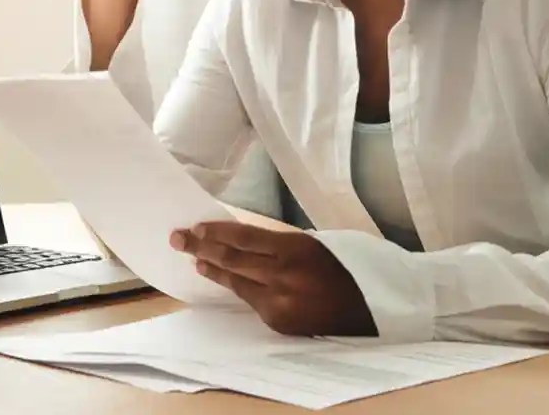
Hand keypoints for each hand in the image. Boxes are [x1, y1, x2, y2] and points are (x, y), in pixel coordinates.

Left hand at [171, 222, 377, 336]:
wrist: (370, 308)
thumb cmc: (345, 268)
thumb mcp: (317, 244)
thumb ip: (280, 244)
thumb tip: (242, 240)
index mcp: (294, 248)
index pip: (243, 237)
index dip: (216, 231)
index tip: (196, 226)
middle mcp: (283, 275)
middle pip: (231, 259)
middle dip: (201, 247)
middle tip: (177, 238)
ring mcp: (279, 302)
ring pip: (236, 282)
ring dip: (212, 269)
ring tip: (194, 258)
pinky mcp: (279, 322)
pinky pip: (253, 300)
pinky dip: (237, 288)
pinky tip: (223, 279)